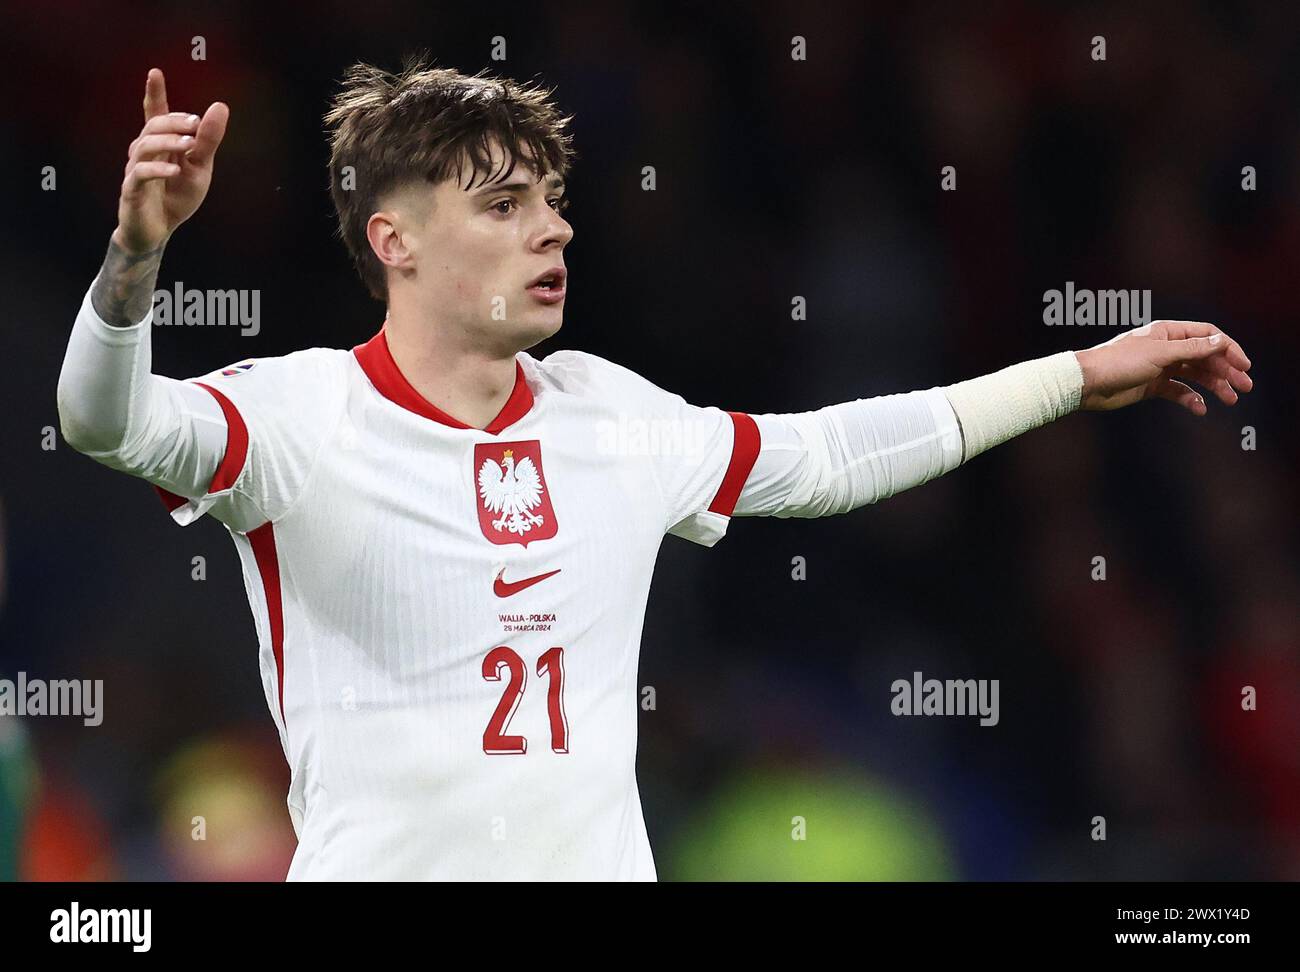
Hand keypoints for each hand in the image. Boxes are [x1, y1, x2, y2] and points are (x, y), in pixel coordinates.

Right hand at [115, 68, 227, 254]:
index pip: (155, 113)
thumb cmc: (176, 196)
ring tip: (188, 145)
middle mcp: (144, 152)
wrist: (158, 230)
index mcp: (161, 144)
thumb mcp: (200, 168)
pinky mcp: (132, 190)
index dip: (154, 93)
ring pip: (144, 146)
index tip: (155, 72)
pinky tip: (174, 170)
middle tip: (195, 123)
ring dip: (167, 142)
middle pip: (152, 126)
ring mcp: (135, 169)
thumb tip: (220, 107)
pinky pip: (140, 173)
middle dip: (173, 121)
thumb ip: (207, 140)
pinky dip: (157, 169)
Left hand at [1074, 320, 1252, 414]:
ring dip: (1213, 386)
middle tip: (1244, 387)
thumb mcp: (1160, 353)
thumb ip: (1192, 349)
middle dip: (1226, 371)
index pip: (1207, 336)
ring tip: (1230, 400)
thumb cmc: (1119, 362)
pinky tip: (1200, 408)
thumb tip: (1221, 342)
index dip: (1228, 349)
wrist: (1088, 383)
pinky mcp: (1152, 386)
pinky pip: (1178, 391)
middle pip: (1204, 357)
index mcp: (1168, 332)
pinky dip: (1191, 399)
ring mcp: (1160, 368)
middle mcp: (1166, 347)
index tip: (1244, 366)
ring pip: (1195, 375)